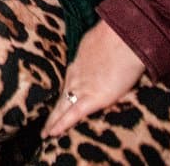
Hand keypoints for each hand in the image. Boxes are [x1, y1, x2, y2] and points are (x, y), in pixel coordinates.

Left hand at [43, 20, 145, 136]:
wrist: (123, 38)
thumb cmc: (119, 37)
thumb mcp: (103, 41)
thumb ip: (102, 51)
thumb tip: (108, 53)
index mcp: (81, 62)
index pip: (70, 81)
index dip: (66, 92)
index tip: (62, 99)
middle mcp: (77, 76)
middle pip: (64, 96)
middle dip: (55, 110)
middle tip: (46, 123)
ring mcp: (83, 87)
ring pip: (64, 107)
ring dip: (54, 121)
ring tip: (46, 133)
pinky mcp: (92, 98)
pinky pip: (73, 114)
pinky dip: (62, 124)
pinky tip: (53, 133)